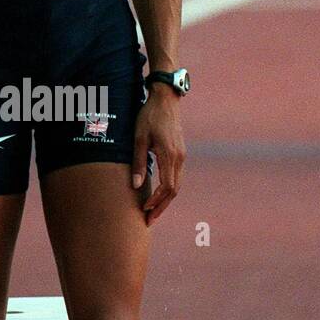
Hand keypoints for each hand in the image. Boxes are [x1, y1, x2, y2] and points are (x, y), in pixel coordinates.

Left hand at [131, 86, 184, 225]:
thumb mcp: (139, 138)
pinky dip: (169, 189)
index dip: (156, 202)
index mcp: (169, 155)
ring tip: (153, 211)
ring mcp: (182, 155)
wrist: (166, 99)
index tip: (145, 210)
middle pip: (174, 190)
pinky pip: (177, 176)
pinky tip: (159, 194)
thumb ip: (138, 163)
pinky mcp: (181, 153)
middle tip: (149, 220)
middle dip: (161, 207)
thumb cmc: (149, 116)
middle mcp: (179, 158)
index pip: (167, 187)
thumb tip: (136, 186)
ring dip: (166, 200)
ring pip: (177, 185)